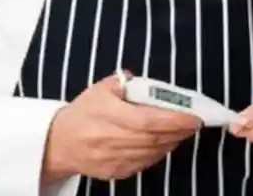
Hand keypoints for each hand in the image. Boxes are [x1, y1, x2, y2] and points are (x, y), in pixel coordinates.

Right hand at [42, 73, 201, 183]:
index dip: (174, 120)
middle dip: (178, 131)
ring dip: (171, 142)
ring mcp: (113, 159)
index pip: (148, 121)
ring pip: (152, 153)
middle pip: (154, 138)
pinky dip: (158, 154)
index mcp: (108, 115)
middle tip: (194, 123)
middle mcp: (111, 140)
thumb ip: (122, 82)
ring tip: (183, 131)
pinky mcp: (115, 172)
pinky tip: (165, 144)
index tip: (194, 117)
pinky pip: (143, 164)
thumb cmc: (82, 113)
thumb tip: (140, 81)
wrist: (58, 143)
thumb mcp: (99, 89)